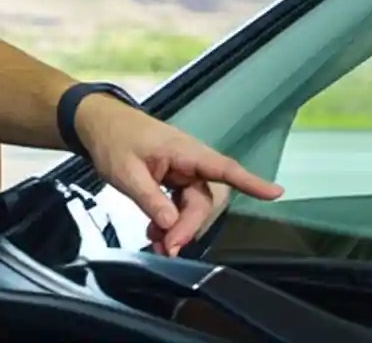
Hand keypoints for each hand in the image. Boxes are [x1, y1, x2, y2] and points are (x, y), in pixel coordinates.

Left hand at [75, 96, 281, 256]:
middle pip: (203, 200)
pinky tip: (156, 233)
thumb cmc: (113, 138)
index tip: (275, 193)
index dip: (250, 182)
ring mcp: (181, 170)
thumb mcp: (126, 172)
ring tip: (157, 243)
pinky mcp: (172, 178)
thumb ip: (150, 199)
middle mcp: (189, 160)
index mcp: (184, 151)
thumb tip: (170, 224)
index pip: (223, 168)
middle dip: (188, 227)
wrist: (96, 123)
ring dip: (178, 228)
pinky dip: (170, 221)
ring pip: (191, 206)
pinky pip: (179, 204)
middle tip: (167, 247)